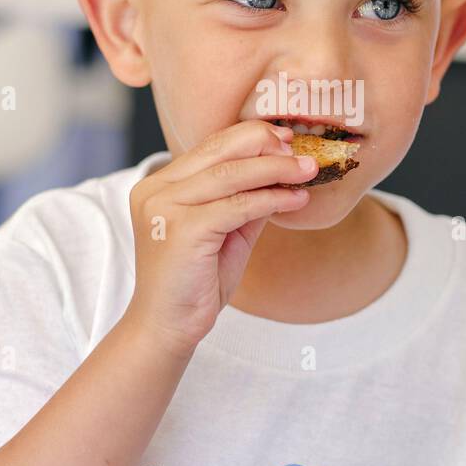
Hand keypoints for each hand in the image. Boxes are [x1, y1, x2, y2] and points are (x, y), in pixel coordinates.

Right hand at [124, 119, 317, 353]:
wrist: (167, 327)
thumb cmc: (195, 282)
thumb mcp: (225, 231)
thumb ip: (245, 200)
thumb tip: (283, 172)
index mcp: (160, 184)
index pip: (210, 146)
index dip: (251, 138)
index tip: (287, 141)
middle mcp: (156, 189)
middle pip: (219, 151)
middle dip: (267, 147)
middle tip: (303, 153)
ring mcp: (165, 207)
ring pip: (232, 175)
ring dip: (277, 170)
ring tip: (309, 171)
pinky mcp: (182, 230)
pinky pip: (238, 205)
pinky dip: (272, 199)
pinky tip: (297, 200)